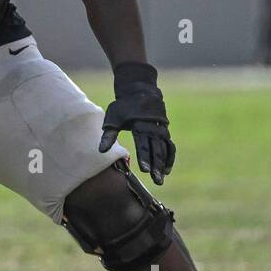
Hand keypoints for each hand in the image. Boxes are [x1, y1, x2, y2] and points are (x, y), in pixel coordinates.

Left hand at [100, 61, 175, 184]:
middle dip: (157, 165)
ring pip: (165, 149)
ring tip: (161, 178)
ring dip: (164, 163)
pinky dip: (169, 157)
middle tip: (157, 180)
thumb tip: (101, 151)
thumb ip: (109, 135)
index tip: (146, 170)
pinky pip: (169, 146)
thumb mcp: (113, 118)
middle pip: (157, 149)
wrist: (140, 91)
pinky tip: (166, 170)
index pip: (144, 145)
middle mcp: (153, 128)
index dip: (145, 158)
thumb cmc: (123, 107)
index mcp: (140, 125)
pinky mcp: (164, 131)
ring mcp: (161, 129)